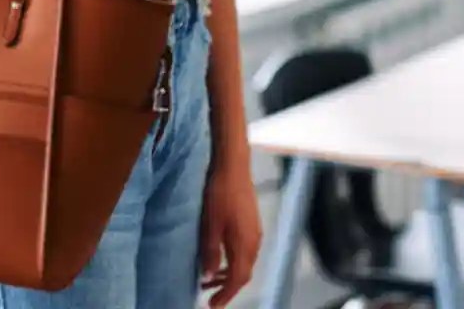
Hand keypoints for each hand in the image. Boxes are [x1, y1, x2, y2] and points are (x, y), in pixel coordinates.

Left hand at [200, 158, 263, 307]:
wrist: (233, 167)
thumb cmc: (219, 194)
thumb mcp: (210, 225)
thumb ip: (210, 253)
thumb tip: (208, 277)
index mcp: (245, 245)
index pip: (238, 280)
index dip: (225, 295)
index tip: (212, 306)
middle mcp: (254, 243)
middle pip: (244, 274)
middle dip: (227, 288)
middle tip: (209, 296)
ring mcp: (255, 233)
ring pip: (244, 263)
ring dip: (229, 275)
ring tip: (209, 278)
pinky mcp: (251, 224)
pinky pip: (244, 252)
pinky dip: (232, 262)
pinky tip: (219, 256)